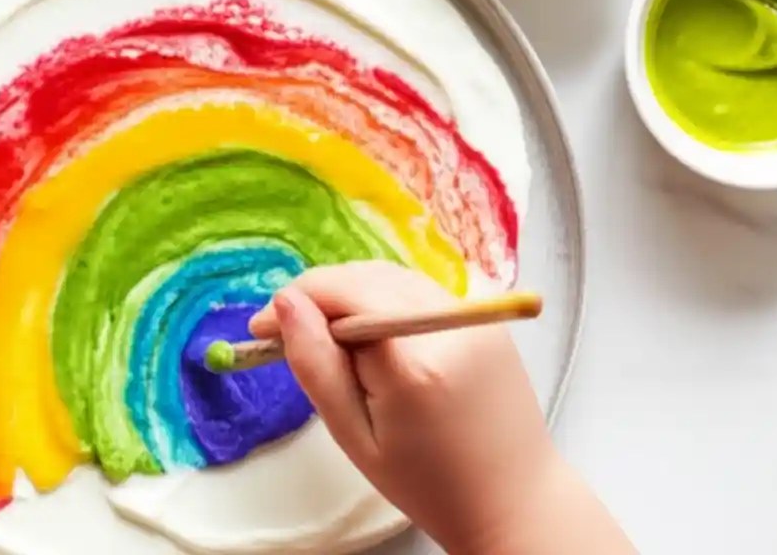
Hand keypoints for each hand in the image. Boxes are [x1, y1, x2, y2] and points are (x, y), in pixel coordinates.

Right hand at [248, 261, 632, 554]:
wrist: (514, 500)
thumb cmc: (428, 483)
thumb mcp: (355, 436)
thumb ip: (317, 366)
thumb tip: (285, 305)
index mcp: (412, 362)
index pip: (340, 295)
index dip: (294, 302)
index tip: (261, 328)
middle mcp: (447, 324)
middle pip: (363, 277)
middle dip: (316, 295)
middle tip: (285, 332)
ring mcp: (473, 316)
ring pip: (390, 276)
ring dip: (348, 293)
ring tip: (324, 335)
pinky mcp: (485, 320)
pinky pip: (418, 289)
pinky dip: (382, 299)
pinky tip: (368, 333)